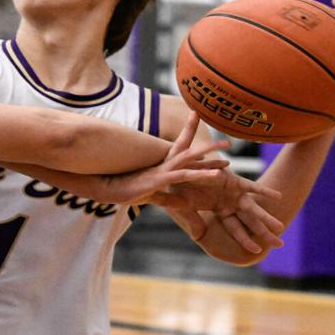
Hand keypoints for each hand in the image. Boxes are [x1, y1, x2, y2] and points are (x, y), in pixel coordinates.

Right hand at [92, 118, 232, 205]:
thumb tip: (170, 201)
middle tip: (229, 142)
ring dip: (211, 160)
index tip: (207, 133)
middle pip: (191, 151)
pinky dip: (200, 175)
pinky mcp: (160, 179)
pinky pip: (184, 176)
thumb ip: (163, 198)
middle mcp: (165, 164)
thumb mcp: (149, 195)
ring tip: (229, 159)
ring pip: (191, 161)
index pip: (181, 150)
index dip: (194, 140)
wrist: (105, 188)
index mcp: (163, 165)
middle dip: (209, 146)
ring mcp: (163, 170)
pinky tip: (216, 175)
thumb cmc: (123, 190)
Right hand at [154, 167, 286, 254]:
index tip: (257, 251)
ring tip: (280, 227)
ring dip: (266, 217)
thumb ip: (191, 220)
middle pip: (250, 222)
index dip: (246, 241)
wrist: (178, 165)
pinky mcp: (234, 180)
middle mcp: (230, 204)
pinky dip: (263, 192)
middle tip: (279, 244)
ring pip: (253, 208)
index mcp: (221, 211)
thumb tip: (196, 235)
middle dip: (264, 233)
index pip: (236, 230)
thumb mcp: (183, 206)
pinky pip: (251, 187)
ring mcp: (233, 192)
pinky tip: (277, 197)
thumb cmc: (179, 187)